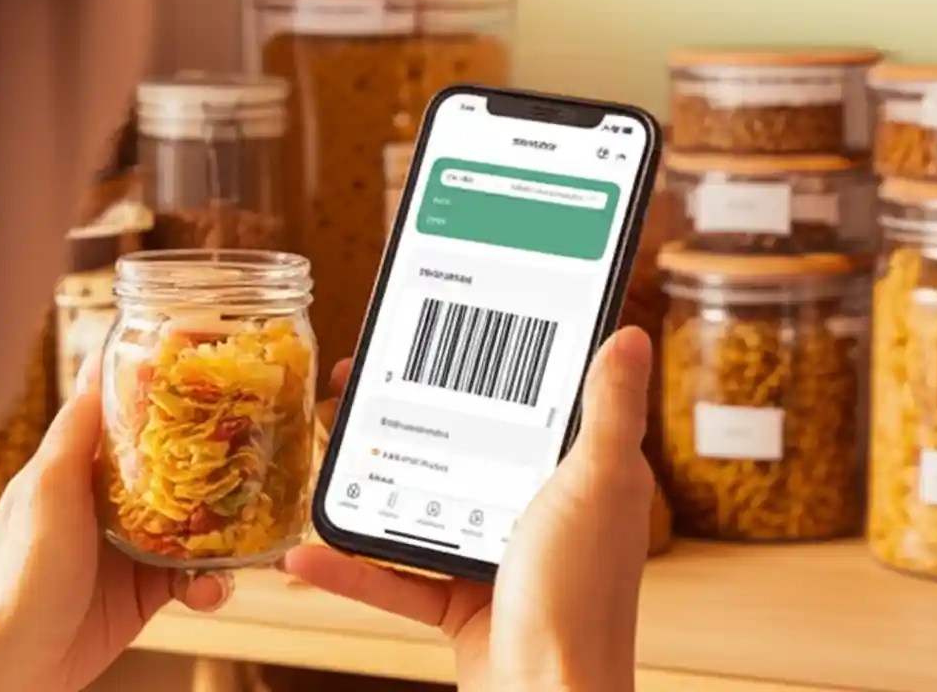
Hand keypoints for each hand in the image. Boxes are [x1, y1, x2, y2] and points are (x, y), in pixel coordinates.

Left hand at [0, 356, 231, 691]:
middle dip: (218, 467)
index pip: (130, 419)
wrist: (13, 665)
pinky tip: (208, 592)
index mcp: (83, 469)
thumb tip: (97, 364)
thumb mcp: (47, 489)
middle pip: (177, 470)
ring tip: (242, 542)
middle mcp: (111, 503)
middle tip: (254, 460)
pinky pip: (196, 576)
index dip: (169, 399)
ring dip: (226, 533)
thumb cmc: (17, 576)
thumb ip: (75, 432)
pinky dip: (211, 583)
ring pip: (199, 525)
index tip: (212, 379)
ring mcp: (134, 547)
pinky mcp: (149, 591)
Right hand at [284, 327, 654, 691]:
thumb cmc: (580, 603)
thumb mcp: (595, 487)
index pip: (532, 400)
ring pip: (422, 504)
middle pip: (465, 446)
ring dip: (371, 478)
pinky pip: (397, 578)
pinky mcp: (462, 603)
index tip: (437, 332)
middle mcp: (542, 511)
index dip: (488, 362)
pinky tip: (307, 554)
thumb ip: (607, 412)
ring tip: (325, 443)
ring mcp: (498, 558)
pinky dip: (353, 570)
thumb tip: (629, 334)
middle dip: (407, 415)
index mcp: (580, 475)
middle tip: (356, 383)